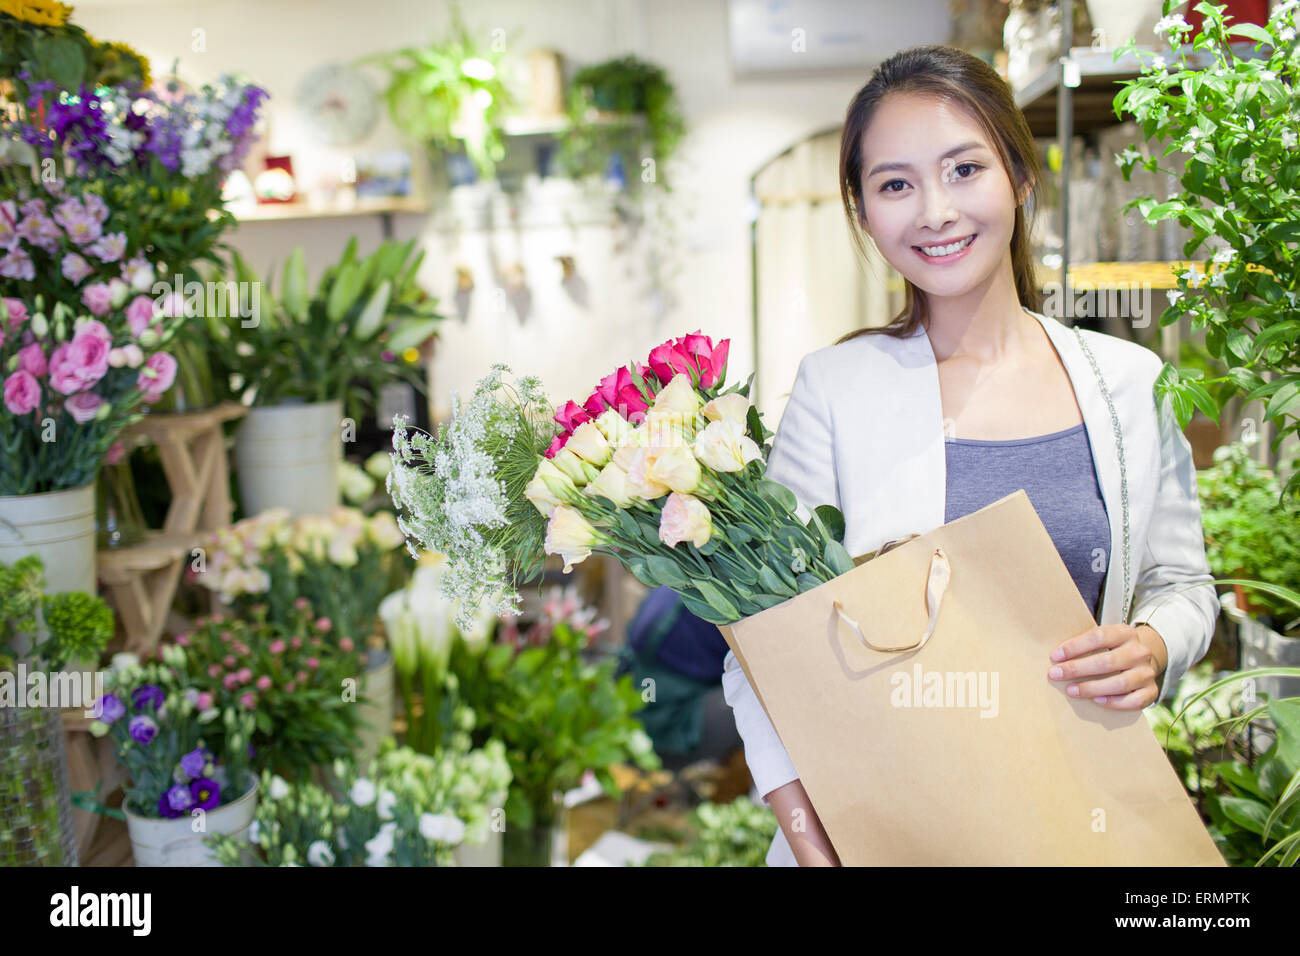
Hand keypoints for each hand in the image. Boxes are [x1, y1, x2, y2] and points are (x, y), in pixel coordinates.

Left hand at [1047, 623, 1167, 709]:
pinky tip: (1096, 701)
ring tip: (1071, 690)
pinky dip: (1114, 702)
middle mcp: (1139, 652)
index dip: (1075, 646)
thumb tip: (1056, 656)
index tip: (1055, 656)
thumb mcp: (1104, 639)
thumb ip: (1085, 643)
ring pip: (1120, 683)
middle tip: (1056, 674)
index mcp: (1125, 633)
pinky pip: (1134, 701)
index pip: (1099, 636)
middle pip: (1107, 662)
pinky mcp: (1151, 691)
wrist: (1143, 659)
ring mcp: (1147, 672)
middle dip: (1077, 669)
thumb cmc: (1113, 649)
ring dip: (1092, 688)